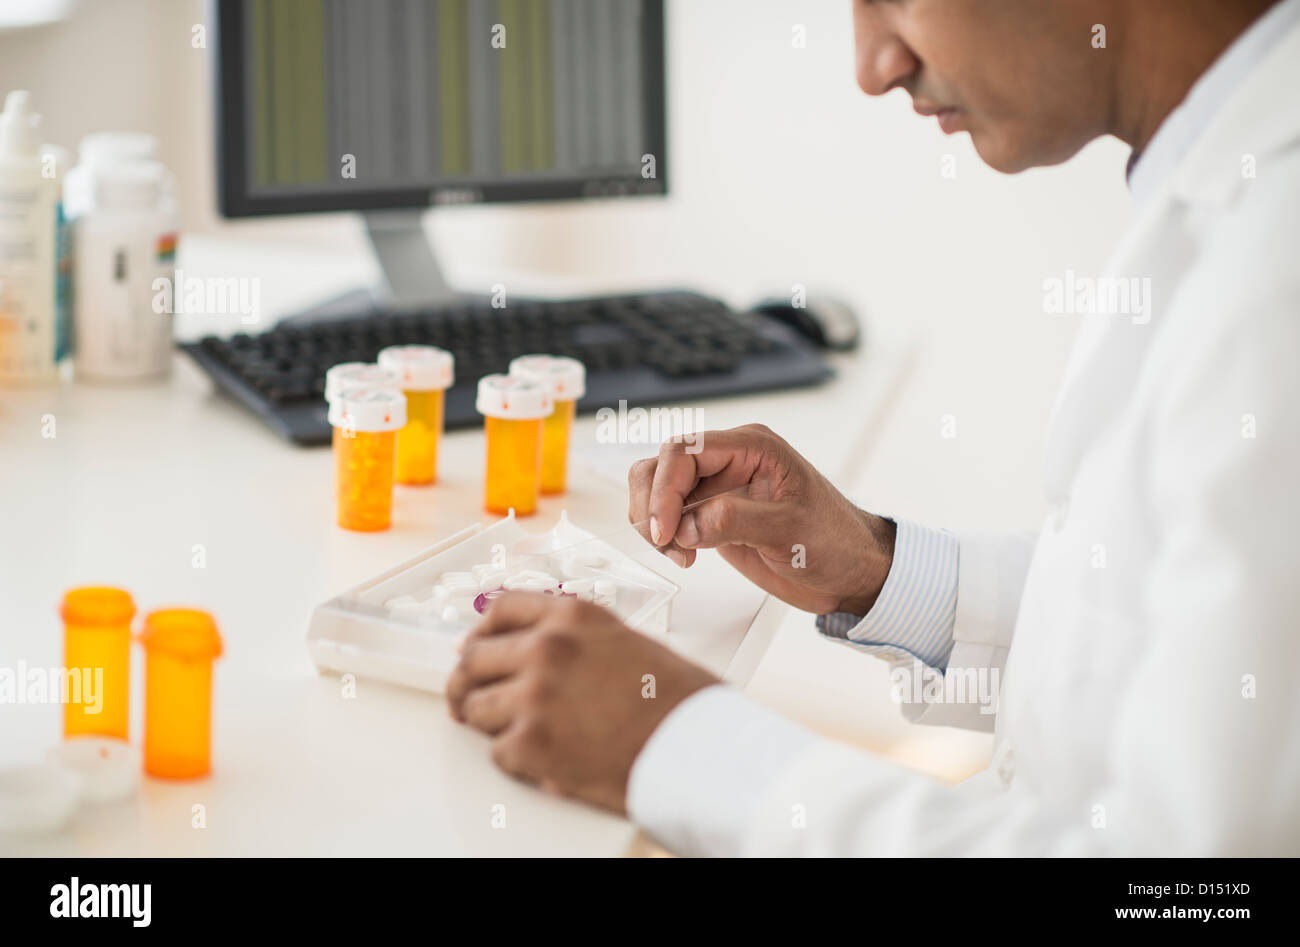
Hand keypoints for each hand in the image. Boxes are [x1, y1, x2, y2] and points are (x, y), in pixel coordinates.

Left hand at [446, 593, 718, 813]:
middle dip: (470, 680)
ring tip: (509, 731)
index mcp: (572, 617)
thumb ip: (577, 640)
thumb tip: (537, 651)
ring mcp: (533, 694)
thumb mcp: (625, 642)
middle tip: (469, 697)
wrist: (696, 747)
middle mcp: (546, 648)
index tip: (474, 644)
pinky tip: (539, 758)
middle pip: (475, 657)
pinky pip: (496, 750)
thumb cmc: (676, 701)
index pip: (501, 609)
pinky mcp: (529, 742)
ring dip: (487, 720)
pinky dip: (514, 758)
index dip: (481, 631)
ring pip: (475, 705)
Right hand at [628, 424, 895, 614]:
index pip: (685, 450)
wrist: (851, 572)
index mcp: (753, 447)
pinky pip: (668, 514)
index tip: (664, 530)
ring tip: (678, 553)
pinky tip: (684, 555)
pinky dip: (663, 535)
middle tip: (665, 544)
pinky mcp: (711, 514)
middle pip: (662, 465)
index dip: (665, 488)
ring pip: (657, 487)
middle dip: (653, 504)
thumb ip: (735, 521)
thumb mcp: (789, 531)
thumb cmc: (835, 542)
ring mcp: (718, 487)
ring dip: (653, 520)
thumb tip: (685, 524)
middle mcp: (730, 459)